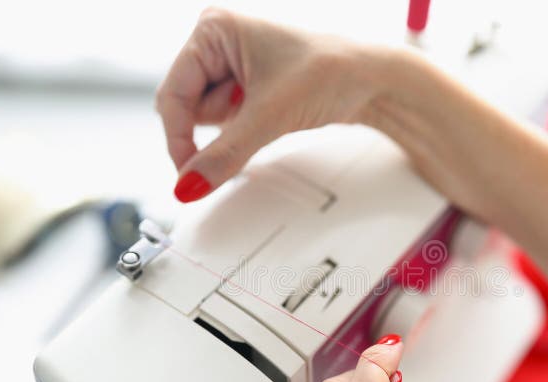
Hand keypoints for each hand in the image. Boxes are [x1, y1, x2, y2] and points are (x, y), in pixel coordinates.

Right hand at [155, 7, 381, 202]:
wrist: (374, 80)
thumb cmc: (332, 71)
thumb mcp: (269, 117)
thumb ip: (224, 155)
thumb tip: (188, 185)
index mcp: (214, 29)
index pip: (173, 93)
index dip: (177, 137)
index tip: (186, 175)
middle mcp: (219, 42)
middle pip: (187, 106)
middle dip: (213, 130)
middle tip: (240, 141)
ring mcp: (234, 63)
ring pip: (207, 116)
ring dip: (231, 131)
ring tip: (268, 116)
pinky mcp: (249, 85)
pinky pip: (229, 119)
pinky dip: (243, 131)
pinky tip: (269, 120)